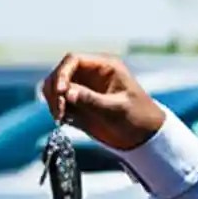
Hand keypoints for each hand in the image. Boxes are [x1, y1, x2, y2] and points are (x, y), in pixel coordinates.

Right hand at [41, 53, 165, 150]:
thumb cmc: (138, 117)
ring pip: (56, 88)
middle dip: (55, 90)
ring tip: (61, 118)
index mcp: (104, 67)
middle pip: (60, 73)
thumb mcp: (116, 109)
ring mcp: (84, 89)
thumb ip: (91, 100)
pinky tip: (65, 121)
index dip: (62, 73)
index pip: (74, 60)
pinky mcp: (79, 105)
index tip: (60, 92)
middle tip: (59, 111)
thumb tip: (66, 93)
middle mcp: (91, 75)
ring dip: (53, 101)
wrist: (144, 138)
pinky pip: (59, 103)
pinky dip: (56, 110)